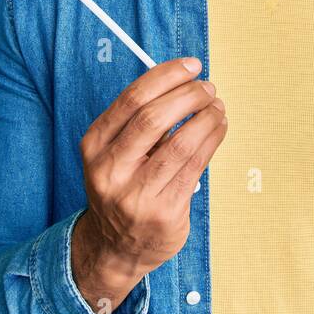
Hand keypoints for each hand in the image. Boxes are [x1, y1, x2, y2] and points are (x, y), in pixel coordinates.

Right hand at [70, 56, 226, 313]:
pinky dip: (212, 140)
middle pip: (154, 118)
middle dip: (189, 95)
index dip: (167, 76)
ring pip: (181, 143)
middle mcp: (110, 170)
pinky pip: (196, 167)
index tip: (192, 65)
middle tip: (209, 88)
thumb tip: (186, 81)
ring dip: (206, 117)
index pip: (132, 99)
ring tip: (217, 107)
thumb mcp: (115, 153)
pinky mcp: (164, 213)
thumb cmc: (124, 185)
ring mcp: (136, 195)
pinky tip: (218, 128)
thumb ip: (141, 121)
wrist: (115, 247)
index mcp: (94, 146)